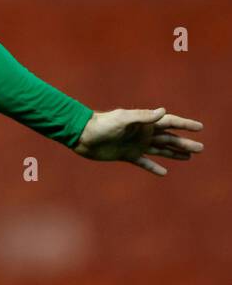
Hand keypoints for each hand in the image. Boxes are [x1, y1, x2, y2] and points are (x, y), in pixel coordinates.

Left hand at [73, 108, 203, 175]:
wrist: (82, 136)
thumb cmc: (101, 124)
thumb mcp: (123, 118)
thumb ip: (143, 116)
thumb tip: (163, 111)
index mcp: (144, 123)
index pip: (169, 122)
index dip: (185, 124)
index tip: (199, 127)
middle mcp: (142, 134)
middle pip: (169, 138)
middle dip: (184, 143)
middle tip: (201, 149)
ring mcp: (135, 145)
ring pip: (160, 149)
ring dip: (174, 153)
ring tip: (189, 157)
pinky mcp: (127, 155)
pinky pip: (144, 162)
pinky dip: (154, 167)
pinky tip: (164, 172)